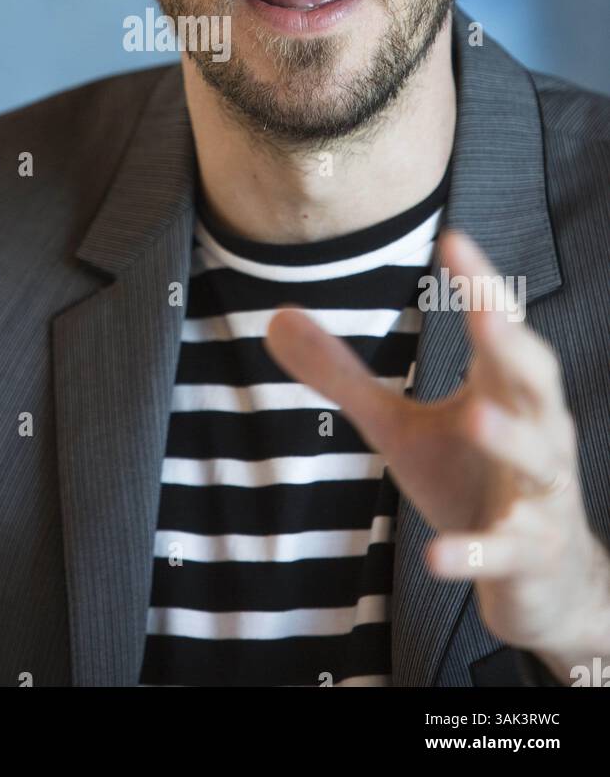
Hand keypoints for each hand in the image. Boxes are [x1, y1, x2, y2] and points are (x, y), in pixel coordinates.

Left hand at [265, 228, 609, 675]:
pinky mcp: (530, 554)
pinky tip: (436, 555)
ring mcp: (538, 496)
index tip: (454, 239)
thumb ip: (343, 375)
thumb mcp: (399, 426)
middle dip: (513, 347)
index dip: (480, 285)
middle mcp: (535, 432)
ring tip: (473, 415)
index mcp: (504, 390)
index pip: (498, 327)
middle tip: (485, 313)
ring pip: (536, 461)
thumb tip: (275, 317)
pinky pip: (506, 550)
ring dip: (508, 438)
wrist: (541, 578)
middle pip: (535, 382)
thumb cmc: (470, 479)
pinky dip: (476, 550)